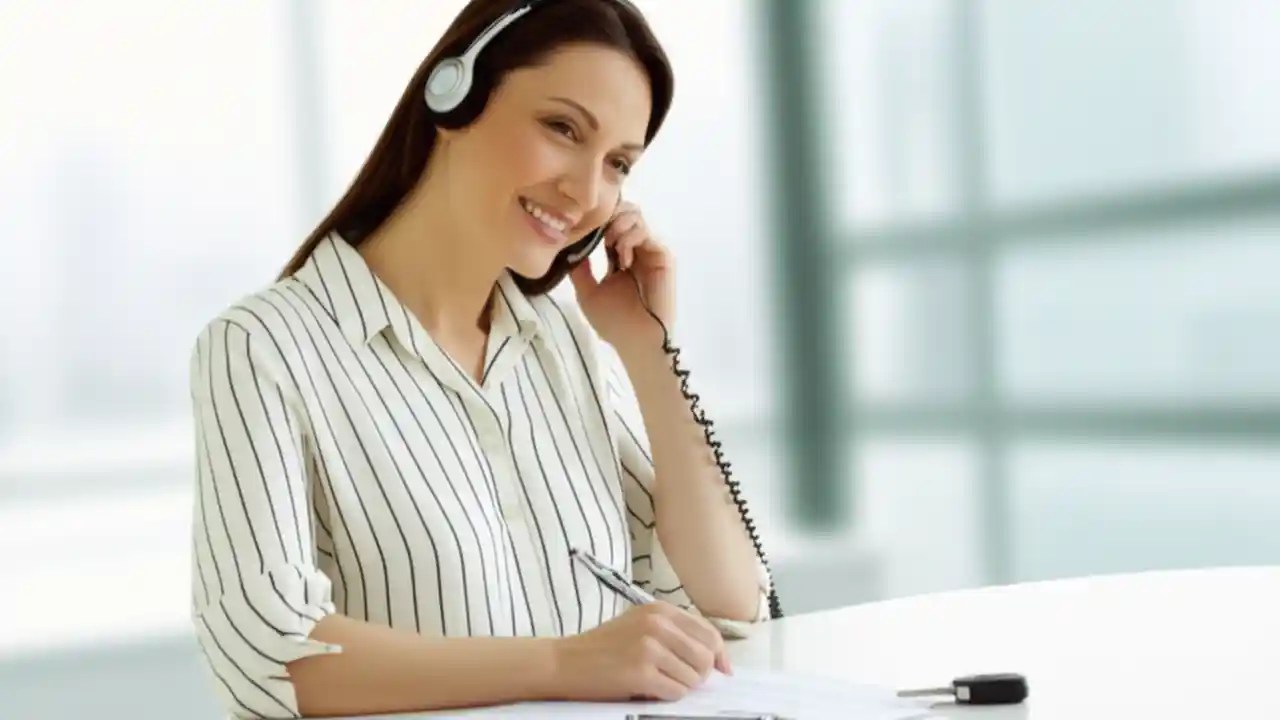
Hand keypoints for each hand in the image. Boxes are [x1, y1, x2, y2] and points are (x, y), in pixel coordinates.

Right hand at [550, 602, 731, 701]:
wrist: (566, 662)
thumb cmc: (604, 648)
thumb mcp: (640, 626)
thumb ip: (675, 634)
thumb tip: (717, 660)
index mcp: (660, 610)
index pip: (709, 633)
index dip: (720, 656)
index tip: (722, 671)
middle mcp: (658, 624)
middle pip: (706, 657)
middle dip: (700, 675)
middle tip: (680, 680)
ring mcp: (650, 647)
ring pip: (694, 678)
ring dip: (681, 687)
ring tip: (659, 683)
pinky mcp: (641, 672)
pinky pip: (676, 692)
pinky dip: (667, 696)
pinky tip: (649, 689)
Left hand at [568, 201, 674, 354]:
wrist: (636, 341)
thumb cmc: (614, 322)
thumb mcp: (587, 293)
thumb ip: (580, 270)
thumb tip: (569, 248)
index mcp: (620, 255)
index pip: (611, 222)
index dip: (597, 219)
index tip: (581, 226)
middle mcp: (637, 248)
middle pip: (626, 211)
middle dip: (609, 215)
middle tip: (598, 233)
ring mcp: (651, 251)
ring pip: (636, 216)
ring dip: (618, 224)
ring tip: (609, 244)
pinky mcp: (663, 256)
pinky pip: (646, 233)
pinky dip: (630, 238)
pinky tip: (621, 258)